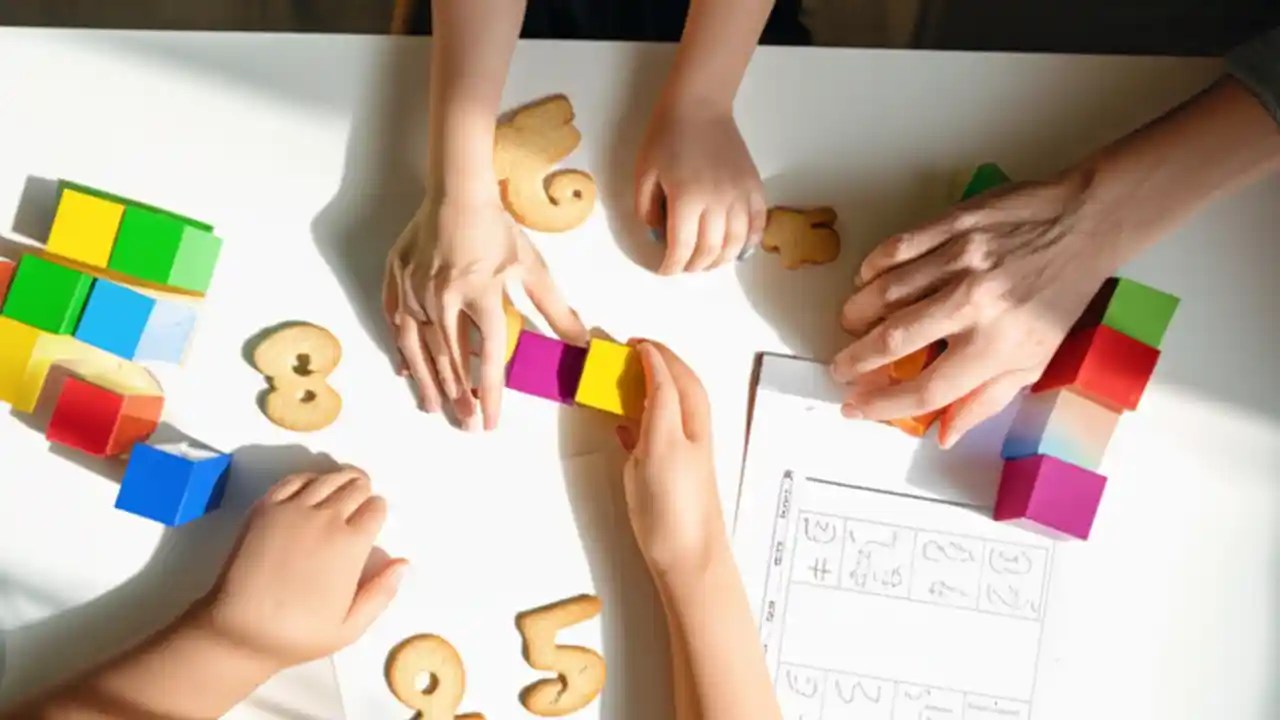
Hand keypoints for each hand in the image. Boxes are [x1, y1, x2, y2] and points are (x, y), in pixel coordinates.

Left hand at [195, 467, 406, 669]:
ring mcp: (292, 510)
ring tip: (342, 489)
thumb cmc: (298, 634)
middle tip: (359, 503)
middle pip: (355, 486)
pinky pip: (294, 479)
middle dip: (363, 492)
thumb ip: (381, 593)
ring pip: (328, 477)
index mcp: (350, 545)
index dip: (378, 512)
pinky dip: (309, 478)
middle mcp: (325, 518)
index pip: (376, 508)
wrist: (239, 631)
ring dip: (340, 480)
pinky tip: (312, 488)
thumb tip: (403, 563)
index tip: (373, 521)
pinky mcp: (265, 508)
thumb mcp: (350, 627)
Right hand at [384, 196, 586, 429]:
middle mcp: (445, 297)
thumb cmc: (496, 228)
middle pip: (451, 359)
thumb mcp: (531, 267)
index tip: (492, 421)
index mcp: (482, 293)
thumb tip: (581, 340)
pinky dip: (403, 349)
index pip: (490, 355)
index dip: (492, 393)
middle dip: (459, 396)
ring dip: (428, 381)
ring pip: (419, 347)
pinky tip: (406, 370)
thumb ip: (555, 308)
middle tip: (466, 423)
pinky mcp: (397, 281)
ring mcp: (416, 290)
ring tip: (434, 407)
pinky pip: (397, 323)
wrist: (455, 191)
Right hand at [616, 342, 725, 577]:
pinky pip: (653, 436)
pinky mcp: (666, 476)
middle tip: (631, 351)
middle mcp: (688, 432)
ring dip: (650, 389)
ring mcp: (679, 455)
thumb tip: (653, 370)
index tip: (630, 341)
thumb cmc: (673, 503)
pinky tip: (621, 424)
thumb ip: (659, 401)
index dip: (653, 354)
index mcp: (689, 420)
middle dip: (658, 364)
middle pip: (677, 387)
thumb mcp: (662, 442)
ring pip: (666, 409)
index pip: (673, 374)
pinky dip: (639, 421)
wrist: (689, 560)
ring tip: (625, 378)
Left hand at [636, 102, 765, 273]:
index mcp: (686, 199)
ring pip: (735, 244)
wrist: (700, 107)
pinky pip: (757, 225)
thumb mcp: (644, 174)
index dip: (672, 266)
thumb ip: (647, 210)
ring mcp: (740, 195)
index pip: (682, 248)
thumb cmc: (667, 137)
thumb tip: (659, 236)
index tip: (665, 270)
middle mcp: (717, 201)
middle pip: (710, 251)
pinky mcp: (755, 188)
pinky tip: (736, 249)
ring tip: (708, 261)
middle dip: (694, 266)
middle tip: (685, 266)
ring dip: (720, 260)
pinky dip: (748, 243)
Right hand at [831, 172, 1123, 446]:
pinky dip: (871, 270)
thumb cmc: (1061, 294)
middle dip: (855, 362)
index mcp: (997, 346)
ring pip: (884, 294)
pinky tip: (866, 283)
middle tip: (842, 369)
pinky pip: (895, 250)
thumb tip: (944, 434)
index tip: (858, 408)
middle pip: (892, 343)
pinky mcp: (951, 225)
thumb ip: (986, 399)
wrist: (1086, 223)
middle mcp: (974, 305)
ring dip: (857, 316)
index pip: (925, 390)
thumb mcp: (1035, 360)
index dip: (883, 405)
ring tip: (852, 327)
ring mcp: (959, 261)